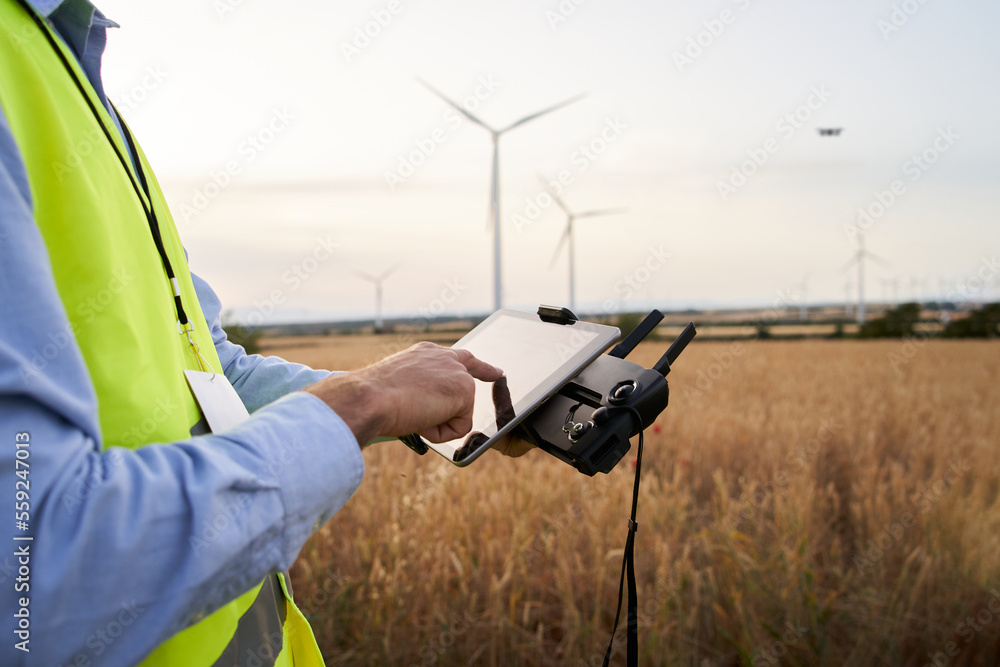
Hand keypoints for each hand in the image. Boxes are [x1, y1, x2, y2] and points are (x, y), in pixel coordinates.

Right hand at [303, 342, 505, 445]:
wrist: (370, 397)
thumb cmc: (373, 395)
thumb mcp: (398, 386)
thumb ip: (420, 390)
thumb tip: (422, 409)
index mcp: (426, 354)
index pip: (459, 358)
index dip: (479, 367)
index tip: (496, 371)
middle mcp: (445, 357)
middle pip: (470, 378)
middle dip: (480, 381)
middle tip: (497, 373)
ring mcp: (457, 373)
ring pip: (458, 412)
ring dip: (436, 423)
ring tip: (411, 414)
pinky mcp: (464, 390)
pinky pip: (459, 427)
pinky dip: (439, 433)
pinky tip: (420, 421)